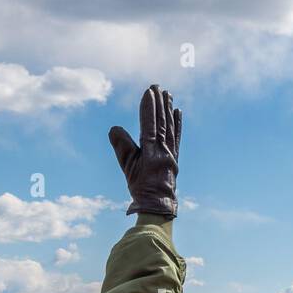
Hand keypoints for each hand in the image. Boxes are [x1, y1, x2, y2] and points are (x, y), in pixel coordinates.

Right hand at [108, 84, 180, 217]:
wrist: (158, 205)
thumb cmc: (141, 188)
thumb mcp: (127, 169)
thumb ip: (122, 148)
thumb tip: (114, 128)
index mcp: (152, 153)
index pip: (150, 125)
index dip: (149, 108)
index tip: (149, 92)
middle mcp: (165, 151)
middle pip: (162, 122)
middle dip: (159, 103)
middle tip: (157, 86)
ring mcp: (172, 153)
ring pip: (170, 127)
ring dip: (168, 109)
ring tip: (167, 94)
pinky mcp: (175, 157)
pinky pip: (177, 137)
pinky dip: (178, 123)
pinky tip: (178, 112)